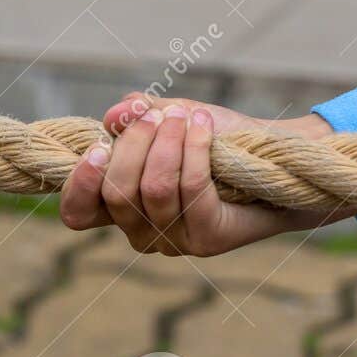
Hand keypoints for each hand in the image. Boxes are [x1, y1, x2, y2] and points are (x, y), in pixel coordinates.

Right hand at [58, 93, 347, 256]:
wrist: (277, 160)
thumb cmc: (217, 141)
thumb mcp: (170, 119)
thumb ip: (138, 116)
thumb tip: (113, 116)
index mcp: (121, 209)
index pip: (78, 214)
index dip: (80, 184)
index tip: (98, 146)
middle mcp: (141, 233)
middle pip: (117, 194)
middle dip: (134, 145)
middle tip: (157, 115)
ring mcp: (174, 242)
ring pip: (154, 190)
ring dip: (167, 143)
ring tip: (183, 115)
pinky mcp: (208, 240)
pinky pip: (190, 190)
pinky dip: (193, 150)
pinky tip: (202, 125)